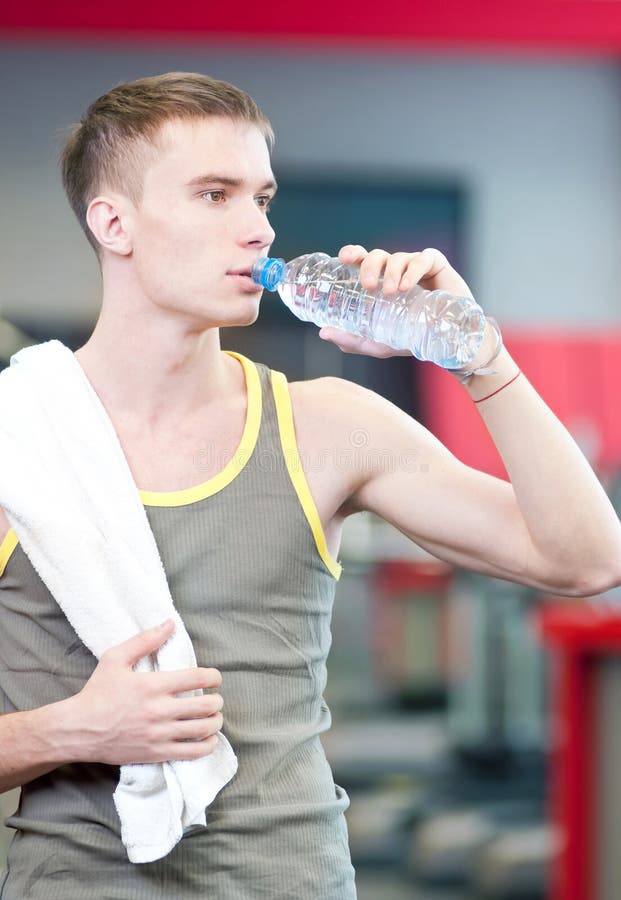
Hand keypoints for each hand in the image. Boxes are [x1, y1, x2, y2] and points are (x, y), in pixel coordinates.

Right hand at [66, 621, 223, 763]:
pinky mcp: (156, 753)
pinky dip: (207, 745)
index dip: (214, 677)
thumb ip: (145, 640)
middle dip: (217, 700)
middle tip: (215, 698)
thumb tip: (169, 624)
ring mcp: (159, 734)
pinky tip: (209, 739)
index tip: (214, 678)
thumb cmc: (97, 692)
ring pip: (203, 729)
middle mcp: (160, 710)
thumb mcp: (115, 658)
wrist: (78, 730)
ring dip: (215, 721)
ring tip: (214, 716)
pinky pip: (192, 753)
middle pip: (206, 705)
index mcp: (153, 685)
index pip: (197, 678)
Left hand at [318, 245, 474, 357]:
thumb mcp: (378, 342)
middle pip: (377, 255)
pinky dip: (412, 271)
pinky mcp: (436, 265)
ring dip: (392, 273)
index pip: (363, 260)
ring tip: (391, 293)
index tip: (343, 258)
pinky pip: (422, 259)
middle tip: (367, 286)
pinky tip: (407, 286)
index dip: (353, 253)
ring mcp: (416, 266)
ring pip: (398, 257)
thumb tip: (323, 333)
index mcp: (381, 281)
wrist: (448, 342)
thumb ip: (352, 339)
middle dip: (369, 265)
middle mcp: (396, 271)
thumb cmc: (413, 338)